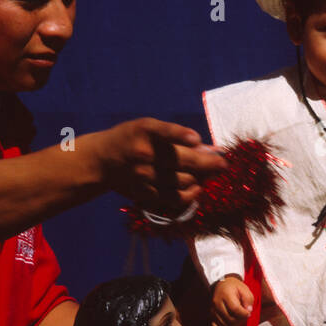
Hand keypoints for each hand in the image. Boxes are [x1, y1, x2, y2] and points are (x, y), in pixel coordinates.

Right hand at [95, 118, 225, 215]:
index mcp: (144, 131)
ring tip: (208, 174)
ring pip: (183, 181)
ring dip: (201, 178)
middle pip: (183, 161)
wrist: (102, 160)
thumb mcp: (148, 128)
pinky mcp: (144, 192)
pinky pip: (174, 198)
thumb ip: (176, 136)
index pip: (165, 132)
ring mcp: (144, 175)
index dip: (181, 135)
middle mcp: (144, 153)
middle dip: (209, 163)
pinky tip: (197, 189)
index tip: (197, 140)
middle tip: (223, 164)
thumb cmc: (133, 138)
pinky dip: (190, 194)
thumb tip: (209, 148)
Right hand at [211, 275, 253, 325]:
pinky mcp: (211, 317)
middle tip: (245, 316)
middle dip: (241, 320)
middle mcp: (217, 303)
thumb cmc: (235, 288)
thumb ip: (248, 299)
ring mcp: (213, 311)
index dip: (244, 314)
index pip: (235, 309)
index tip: (248, 312)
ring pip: (225, 325)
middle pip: (230, 319)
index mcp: (225, 294)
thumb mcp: (245, 289)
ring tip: (239, 319)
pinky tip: (232, 325)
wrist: (222, 286)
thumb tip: (248, 311)